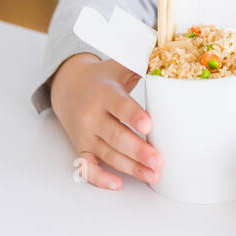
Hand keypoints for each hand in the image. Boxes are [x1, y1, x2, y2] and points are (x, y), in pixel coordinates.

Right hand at [50, 53, 162, 190]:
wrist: (69, 87)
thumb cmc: (104, 79)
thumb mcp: (120, 65)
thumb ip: (141, 61)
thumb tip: (167, 49)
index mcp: (106, 93)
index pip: (120, 105)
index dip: (133, 115)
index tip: (148, 124)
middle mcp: (93, 115)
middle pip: (115, 136)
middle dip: (137, 150)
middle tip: (159, 161)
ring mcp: (86, 134)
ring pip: (108, 154)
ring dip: (130, 168)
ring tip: (153, 176)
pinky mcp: (81, 148)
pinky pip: (87, 167)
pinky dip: (99, 178)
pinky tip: (117, 185)